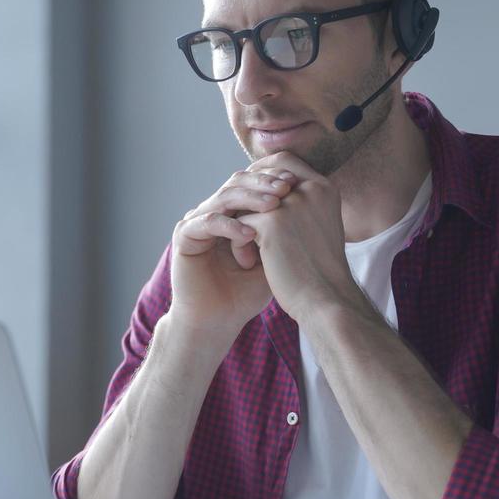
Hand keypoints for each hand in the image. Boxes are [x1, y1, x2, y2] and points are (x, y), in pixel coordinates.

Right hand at [170, 166, 300, 335]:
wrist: (220, 320)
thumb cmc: (247, 291)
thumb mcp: (273, 255)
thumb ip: (284, 228)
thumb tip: (314, 200)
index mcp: (233, 212)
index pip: (253, 183)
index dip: (273, 179)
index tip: (299, 182)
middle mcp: (213, 211)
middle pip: (237, 182)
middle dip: (263, 183)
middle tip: (286, 187)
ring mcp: (196, 221)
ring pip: (223, 197)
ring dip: (250, 199)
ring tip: (274, 205)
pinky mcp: (184, 237)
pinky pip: (207, 222)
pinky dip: (229, 225)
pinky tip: (251, 233)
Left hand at [238, 153, 363, 322]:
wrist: (327, 301)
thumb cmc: (322, 273)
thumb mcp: (320, 228)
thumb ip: (304, 206)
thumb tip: (275, 194)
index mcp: (324, 188)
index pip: (285, 162)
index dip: (262, 172)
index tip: (250, 192)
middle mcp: (310, 189)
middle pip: (262, 176)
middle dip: (246, 195)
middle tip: (235, 215)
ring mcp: (291, 203)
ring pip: (247, 202)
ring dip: (242, 223)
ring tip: (246, 247)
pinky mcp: (272, 222)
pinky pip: (240, 223)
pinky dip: (239, 243)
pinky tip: (248, 263)